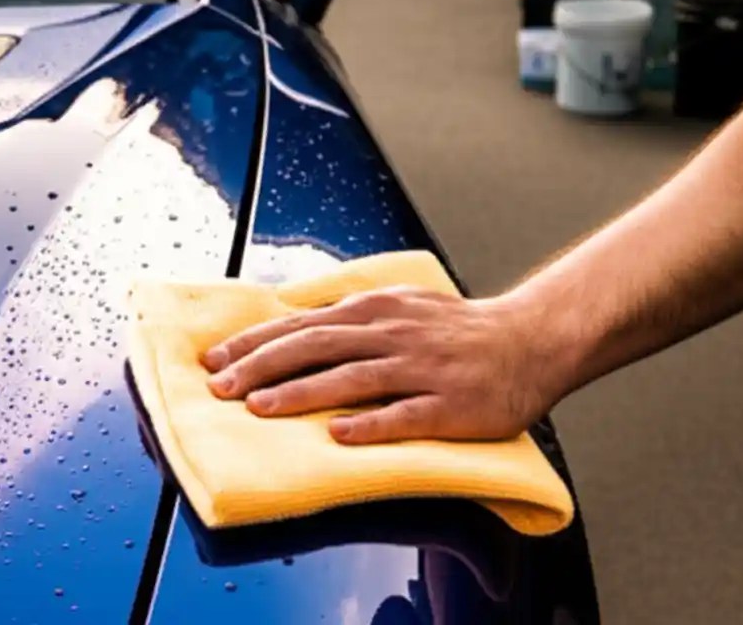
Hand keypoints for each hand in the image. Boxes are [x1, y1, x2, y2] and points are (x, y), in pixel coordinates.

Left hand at [201, 287, 575, 443]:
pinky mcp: (449, 404)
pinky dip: (371, 425)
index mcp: (373, 309)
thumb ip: (347, 317)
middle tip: (221, 387)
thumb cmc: (454, 330)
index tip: (214, 360)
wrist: (528, 340)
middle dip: (261, 365)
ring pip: (351, 378)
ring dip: (302, 392)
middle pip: (315, 345)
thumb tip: (288, 327)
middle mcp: (391, 333)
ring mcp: (420, 368)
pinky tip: (340, 436)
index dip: (253, 342)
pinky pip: (405, 415)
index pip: (300, 324)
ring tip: (261, 407)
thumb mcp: (397, 305)